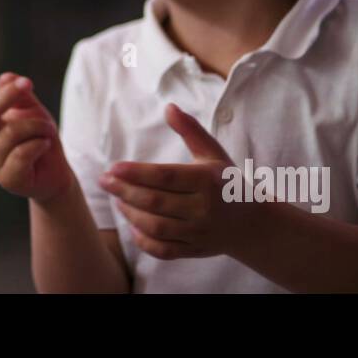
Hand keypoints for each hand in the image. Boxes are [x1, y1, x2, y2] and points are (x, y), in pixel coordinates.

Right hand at [0, 72, 73, 200]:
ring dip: (39, 125)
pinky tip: (45, 147)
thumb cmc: (40, 137)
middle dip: (5, 96)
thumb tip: (4, 78)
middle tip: (26, 81)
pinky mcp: (7, 179)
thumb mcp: (32, 108)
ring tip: (47, 132)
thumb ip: (19, 94)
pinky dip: (41, 143)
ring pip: (13, 131)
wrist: (56, 174)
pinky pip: (23, 152)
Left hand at [98, 103, 248, 259]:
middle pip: (156, 202)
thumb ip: (190, 130)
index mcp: (207, 180)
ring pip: (156, 226)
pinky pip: (163, 250)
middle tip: (105, 181)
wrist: (252, 224)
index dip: (137, 172)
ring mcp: (199, 232)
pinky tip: (132, 226)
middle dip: (125, 191)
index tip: (113, 167)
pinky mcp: (194, 250)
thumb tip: (169, 107)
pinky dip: (144, 241)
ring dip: (131, 214)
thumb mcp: (213, 154)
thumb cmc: (227, 182)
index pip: (166, 176)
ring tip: (117, 200)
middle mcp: (204, 208)